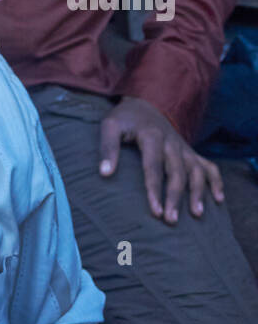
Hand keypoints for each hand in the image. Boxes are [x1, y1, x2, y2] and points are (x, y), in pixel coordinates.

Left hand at [99, 96, 224, 223]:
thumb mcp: (110, 126)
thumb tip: (105, 173)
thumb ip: (107, 147)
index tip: (155, 212)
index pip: (153, 165)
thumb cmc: (125, 119)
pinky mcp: (190, 152)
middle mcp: (172, 142)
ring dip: (198, 192)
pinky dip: (216, 181)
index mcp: (152, 135)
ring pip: (196, 170)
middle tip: (171, 220)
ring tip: (196, 214)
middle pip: (177, 172)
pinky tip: (218, 200)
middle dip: (175, 197)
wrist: (145, 102)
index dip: (155, 189)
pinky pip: (209, 166)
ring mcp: (184, 148)